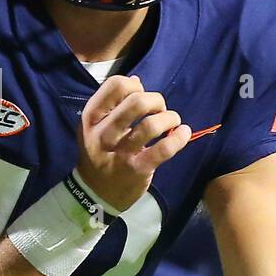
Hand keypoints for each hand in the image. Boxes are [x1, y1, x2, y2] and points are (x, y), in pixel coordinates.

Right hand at [77, 75, 189, 211]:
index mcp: (91, 117)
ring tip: (173, 122)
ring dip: (170, 118)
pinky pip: (163, 150)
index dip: (134, 86)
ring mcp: (120, 153)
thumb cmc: (99, 154)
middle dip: (156, 101)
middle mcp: (103, 133)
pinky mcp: (137, 169)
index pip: (115, 85)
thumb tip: (137, 80)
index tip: (141, 96)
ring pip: (151, 125)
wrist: (94, 194)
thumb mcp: (95, 127)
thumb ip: (113, 104)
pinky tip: (183, 134)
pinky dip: (178, 138)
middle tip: (160, 109)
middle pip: (137, 101)